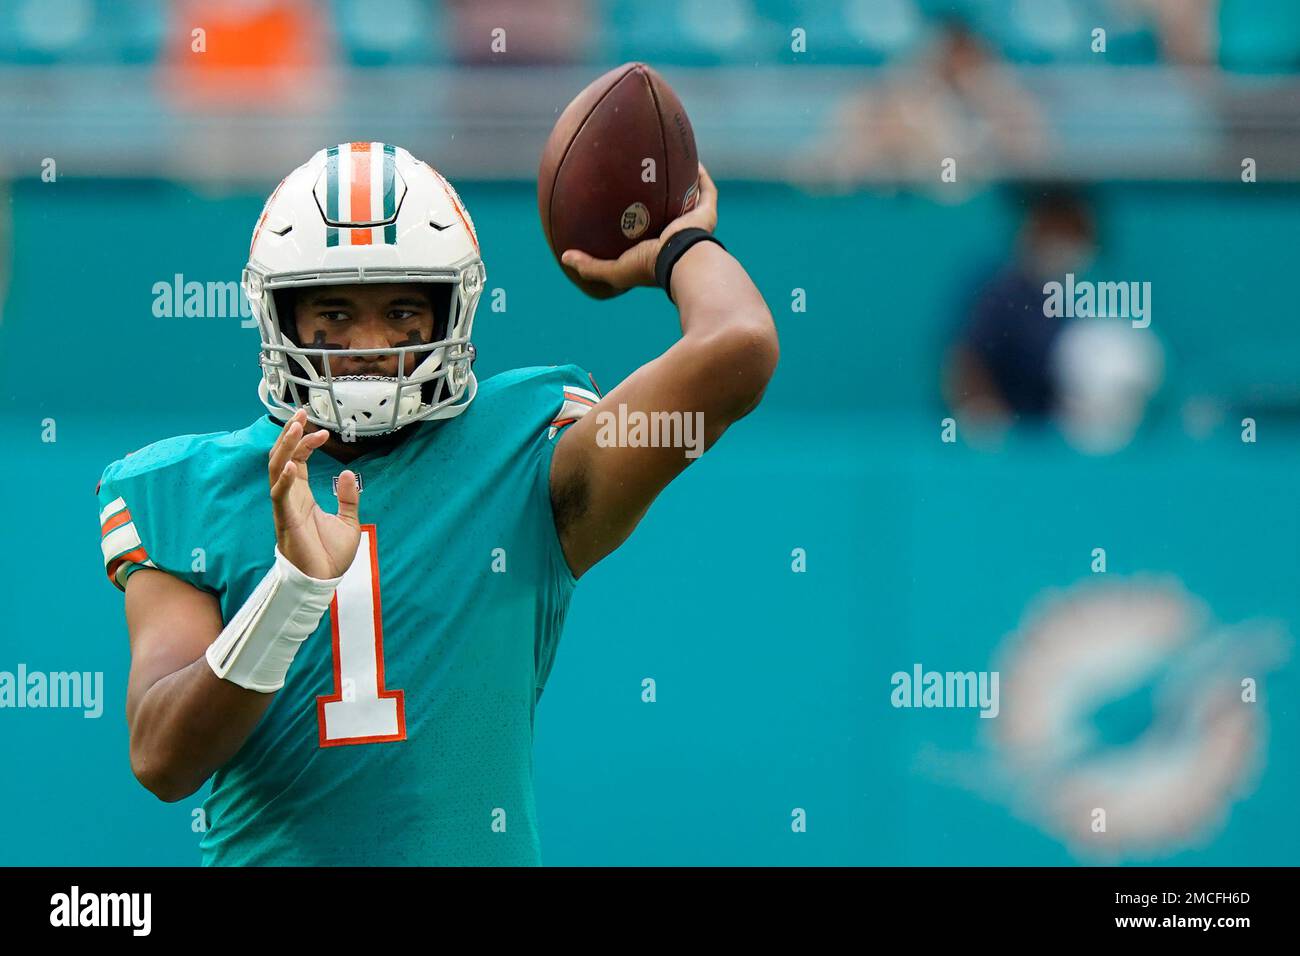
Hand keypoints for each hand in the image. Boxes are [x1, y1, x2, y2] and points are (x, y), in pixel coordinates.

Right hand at [268, 409, 360, 578]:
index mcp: (302, 496)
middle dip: (289, 436)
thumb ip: (348, 497)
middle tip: (300, 414)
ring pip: (277, 470)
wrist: (324, 581)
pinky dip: (284, 479)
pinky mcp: (286, 521)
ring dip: (285, 448)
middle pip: (282, 458)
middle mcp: (290, 498)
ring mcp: (285, 507)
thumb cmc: (330, 555)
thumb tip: (344, 474)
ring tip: (295, 428)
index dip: (306, 443)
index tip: (323, 431)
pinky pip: (280, 496)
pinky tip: (293, 465)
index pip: (298, 460)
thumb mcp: (349, 521)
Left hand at [561, 162, 718, 294]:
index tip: (626, 206)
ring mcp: (695, 225)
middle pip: (669, 211)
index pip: (647, 233)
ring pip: (689, 200)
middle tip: (646, 180)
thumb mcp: (614, 270)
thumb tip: (564, 257)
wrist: (680, 262)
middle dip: (660, 198)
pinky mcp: (707, 214)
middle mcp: (678, 236)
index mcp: (658, 250)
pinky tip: (692, 160)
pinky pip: (707, 191)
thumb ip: (591, 266)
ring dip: (682, 185)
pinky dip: (701, 176)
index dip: (638, 220)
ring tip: (668, 164)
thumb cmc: (648, 267)